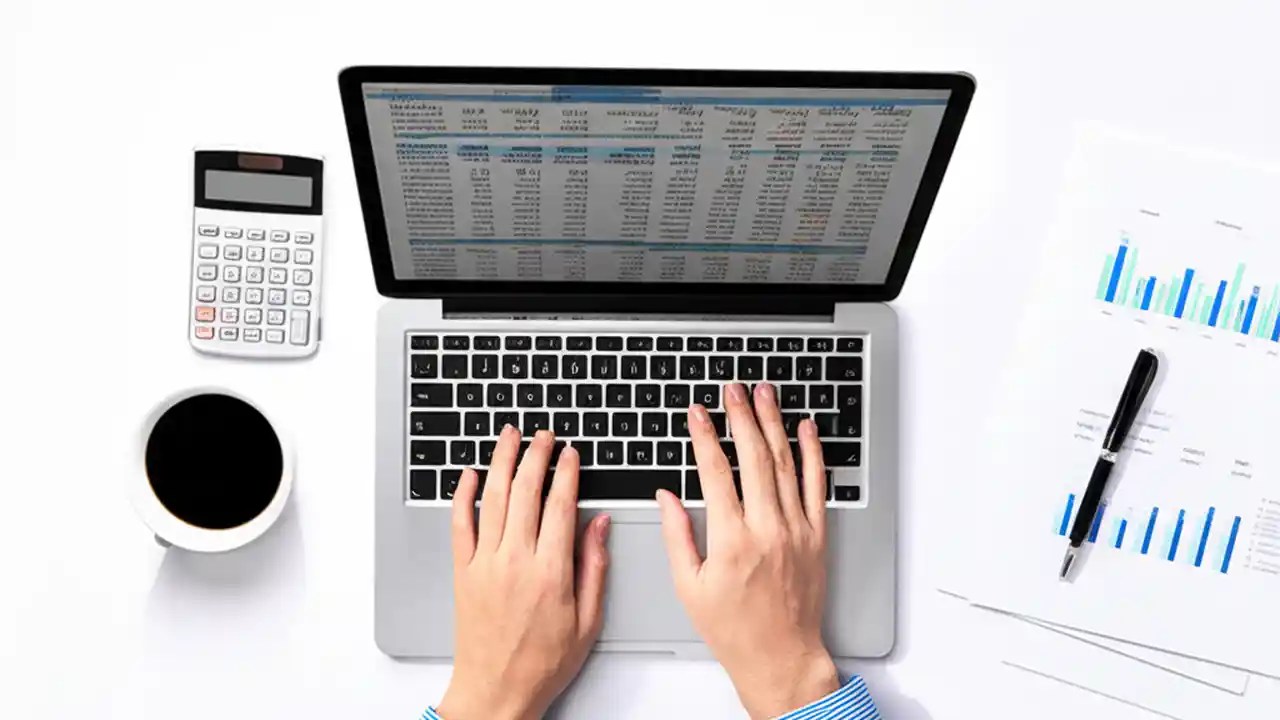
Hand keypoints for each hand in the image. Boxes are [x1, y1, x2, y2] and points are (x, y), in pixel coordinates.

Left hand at [437, 427, 610, 719]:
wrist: (495, 692)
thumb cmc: (542, 663)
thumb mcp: (587, 621)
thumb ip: (594, 567)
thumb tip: (599, 524)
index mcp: (551, 573)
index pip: (559, 505)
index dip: (567, 473)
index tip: (571, 453)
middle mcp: (515, 562)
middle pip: (525, 492)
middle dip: (536, 456)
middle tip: (543, 435)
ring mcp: (484, 564)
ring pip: (492, 499)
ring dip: (501, 462)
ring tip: (509, 437)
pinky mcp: (462, 572)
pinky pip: (459, 524)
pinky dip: (463, 495)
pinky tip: (470, 474)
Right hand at [657, 383, 838, 719]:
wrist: (781, 657)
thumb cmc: (734, 628)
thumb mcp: (689, 586)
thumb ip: (676, 536)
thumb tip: (667, 497)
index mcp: (730, 540)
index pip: (715, 472)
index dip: (704, 436)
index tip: (697, 413)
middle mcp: (766, 529)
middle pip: (753, 457)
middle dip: (740, 417)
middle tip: (732, 390)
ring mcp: (796, 531)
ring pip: (784, 464)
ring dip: (773, 424)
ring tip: (764, 394)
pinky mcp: (817, 536)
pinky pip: (815, 486)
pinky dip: (812, 454)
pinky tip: (805, 429)